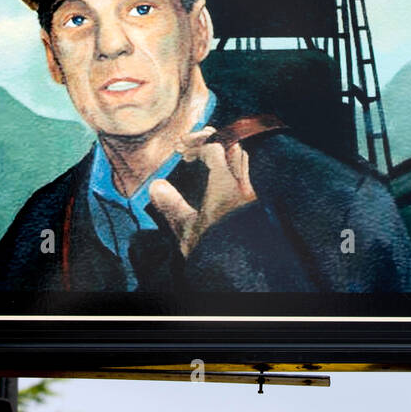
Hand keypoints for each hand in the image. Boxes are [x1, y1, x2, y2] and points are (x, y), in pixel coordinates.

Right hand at [149, 127, 257, 257]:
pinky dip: (230, 170)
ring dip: (223, 155)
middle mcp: (241, 184)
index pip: (214, 148)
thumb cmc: (215, 248)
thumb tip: (156, 186)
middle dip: (211, 142)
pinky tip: (217, 184)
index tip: (181, 154)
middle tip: (192, 150)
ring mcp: (250, 194)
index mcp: (225, 184)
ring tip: (204, 162)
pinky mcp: (254, 205)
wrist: (243, 268)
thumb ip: (172, 206)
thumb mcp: (187, 231)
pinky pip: (244, 176)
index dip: (197, 146)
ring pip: (241, 160)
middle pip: (233, 147)